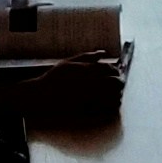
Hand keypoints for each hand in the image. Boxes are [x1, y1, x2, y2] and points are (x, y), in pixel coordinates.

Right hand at [0, 53, 125, 130]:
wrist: (42, 96)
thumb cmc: (54, 77)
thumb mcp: (68, 62)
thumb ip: (87, 56)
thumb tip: (103, 53)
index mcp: (86, 70)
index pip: (108, 68)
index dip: (115, 70)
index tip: (116, 72)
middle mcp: (89, 83)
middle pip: (114, 82)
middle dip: (119, 82)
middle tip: (120, 84)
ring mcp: (89, 97)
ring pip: (112, 96)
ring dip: (118, 94)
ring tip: (117, 94)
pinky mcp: (87, 110)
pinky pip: (105, 108)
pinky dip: (112, 105)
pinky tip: (111, 104)